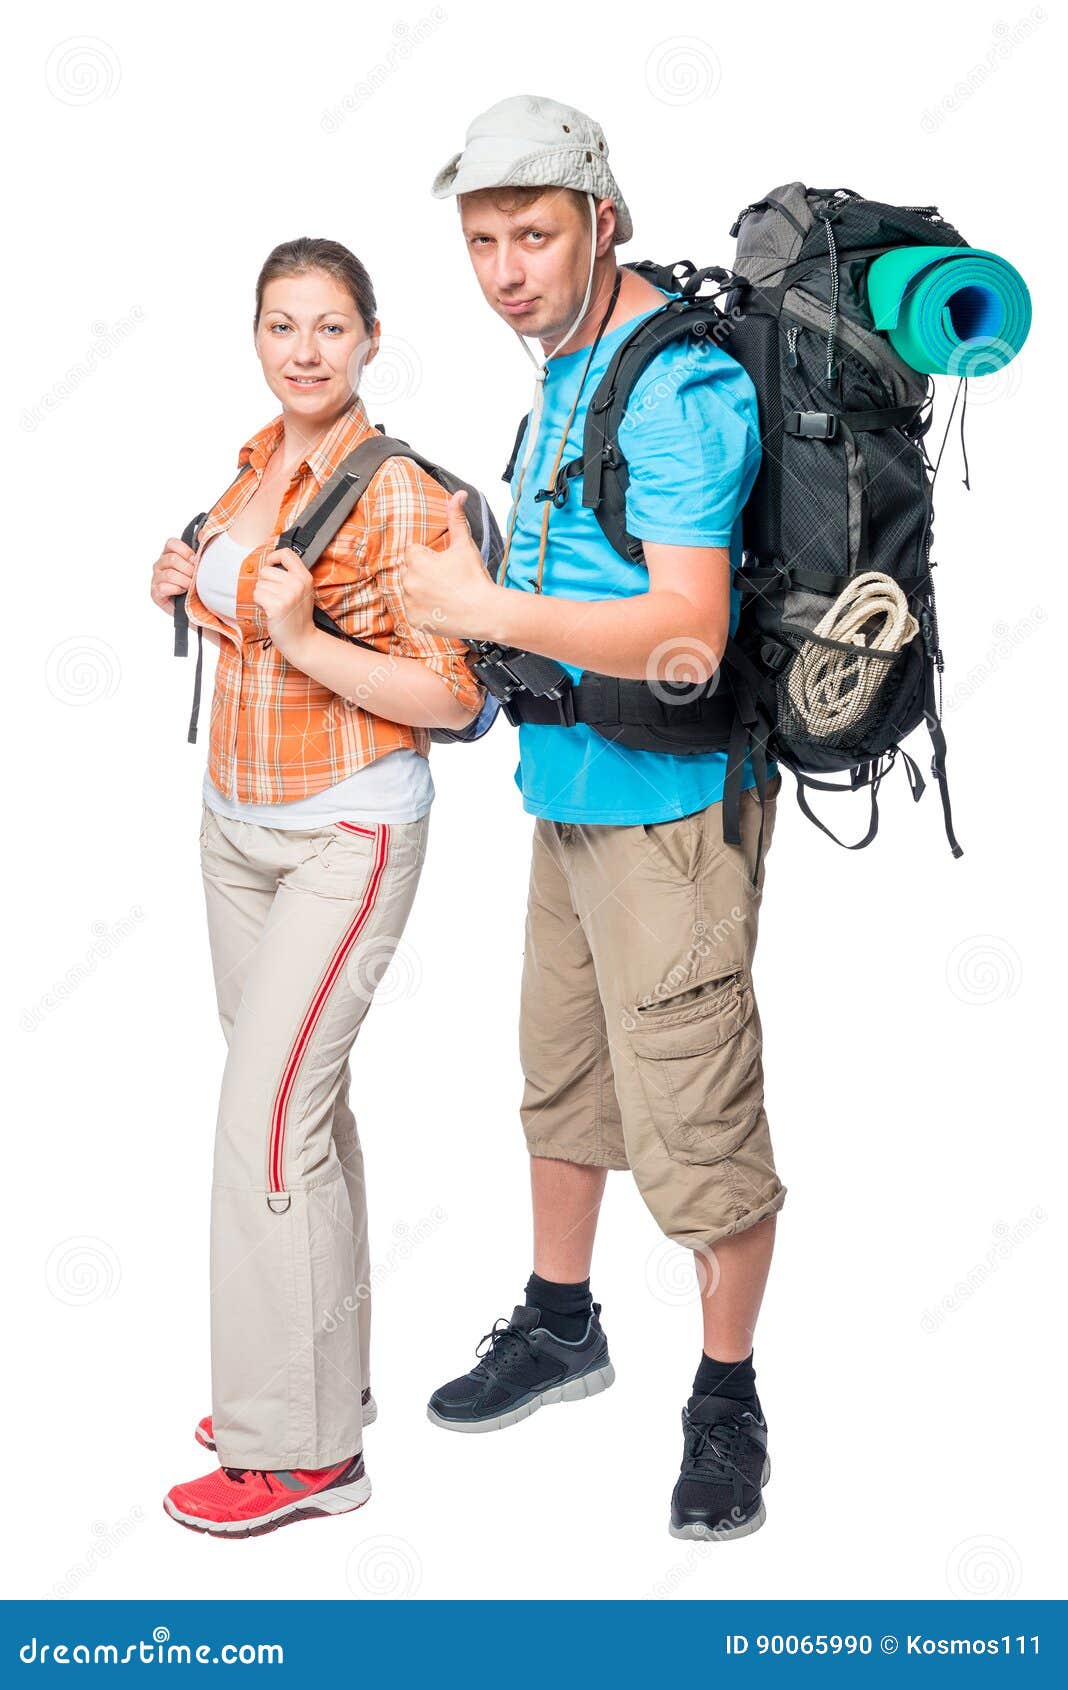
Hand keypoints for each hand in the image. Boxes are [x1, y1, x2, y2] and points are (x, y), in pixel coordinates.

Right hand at [150, 536, 196, 615]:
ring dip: (185, 581)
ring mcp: (156, 578)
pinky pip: (164, 587)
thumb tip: (202, 534)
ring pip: (170, 574)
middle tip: (196, 577)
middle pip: (173, 560)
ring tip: (191, 587)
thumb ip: (200, 551)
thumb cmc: (196, 584)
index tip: (196, 561)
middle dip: (188, 570)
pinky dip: (176, 590)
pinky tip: (182, 593)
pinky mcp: (155, 592)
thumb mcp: (199, 566)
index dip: (186, 552)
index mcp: (169, 553)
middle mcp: (160, 564)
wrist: (193, 607)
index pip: (172, 543)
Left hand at [253, 547, 316, 658]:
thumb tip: (270, 562)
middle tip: (276, 598)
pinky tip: (270, 611)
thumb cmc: (298, 616)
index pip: (286, 553)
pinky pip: (257, 594)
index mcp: (305, 577)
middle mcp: (297, 583)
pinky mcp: (276, 605)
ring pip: (259, 584)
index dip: (273, 557)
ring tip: (274, 606)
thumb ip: (291, 576)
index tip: (271, 565)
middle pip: (266, 570)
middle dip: (265, 584)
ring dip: (262, 596)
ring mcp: (287, 594)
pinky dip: (259, 604)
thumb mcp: (302, 591)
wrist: (302, 640)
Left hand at [401, 490, 498, 640]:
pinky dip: (424, 611)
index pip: (413, 552)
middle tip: (447, 581)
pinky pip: (413, 611)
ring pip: (411, 591)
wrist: (485, 612)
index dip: (429, 557)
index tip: (444, 566)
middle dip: (424, 574)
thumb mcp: (465, 545)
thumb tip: (459, 494)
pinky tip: (441, 609)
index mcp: (416, 561)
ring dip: (422, 592)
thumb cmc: (475, 578)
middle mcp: (408, 581)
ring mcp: (410, 603)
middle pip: (409, 571)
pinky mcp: (414, 620)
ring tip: (445, 596)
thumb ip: (457, 518)